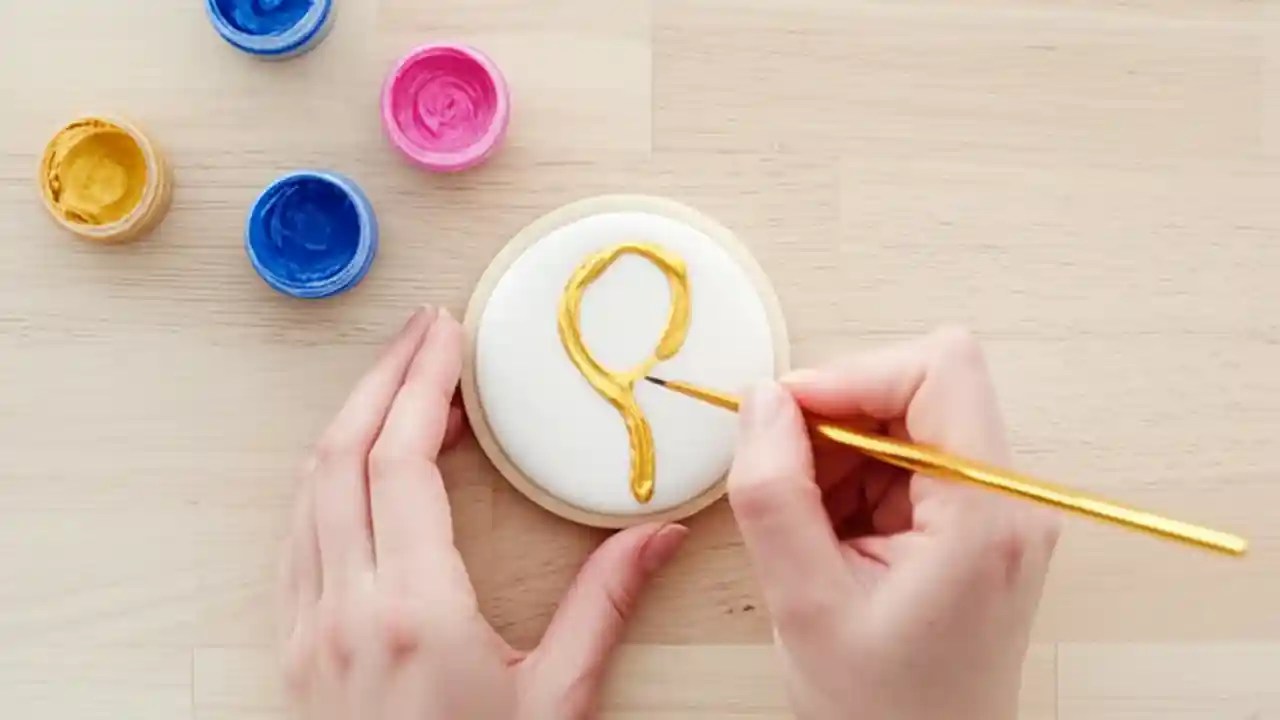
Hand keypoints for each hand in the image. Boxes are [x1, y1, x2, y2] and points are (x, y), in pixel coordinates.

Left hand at [279, 306, 687, 719]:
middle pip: (342, 456)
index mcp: (415, 611)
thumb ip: (605, 608)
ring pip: (309, 489)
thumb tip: (658, 535)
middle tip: (426, 333)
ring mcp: (308, 627)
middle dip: (383, 379)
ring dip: (351, 422)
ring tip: (402, 384)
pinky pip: (299, 534)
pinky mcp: (296, 646)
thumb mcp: (557, 703)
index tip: (447, 337)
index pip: (399, 462)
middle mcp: (345, 608)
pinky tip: (365, 465)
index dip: (419, 386)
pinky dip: (329, 477)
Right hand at [728, 328, 1059, 719]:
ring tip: (810, 528)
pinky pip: (906, 461)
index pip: (940, 368)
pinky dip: (854, 481)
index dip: (852, 374)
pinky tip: (831, 537)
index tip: (786, 413)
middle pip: (922, 387)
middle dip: (837, 417)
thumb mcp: (805, 604)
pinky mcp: (974, 523)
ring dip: (839, 454)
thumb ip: (774, 493)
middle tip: (785, 478)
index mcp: (986, 513)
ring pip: (906, 419)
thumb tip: (761, 400)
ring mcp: (995, 509)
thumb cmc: (882, 714)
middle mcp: (1007, 498)